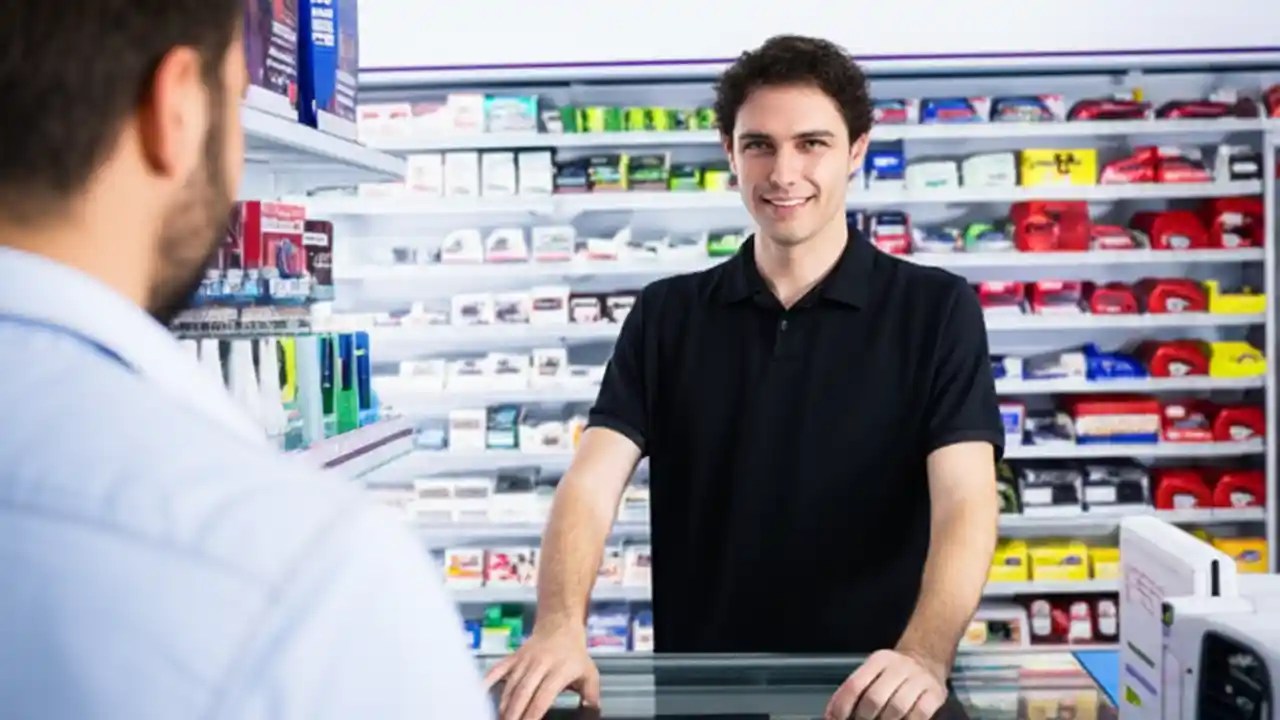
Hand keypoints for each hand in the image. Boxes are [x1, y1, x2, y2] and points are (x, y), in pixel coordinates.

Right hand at [483, 624, 600, 719]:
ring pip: (510, 686)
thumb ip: (591, 695)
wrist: (559, 626)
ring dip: (503, 705)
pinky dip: (487, 682)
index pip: (543, 696)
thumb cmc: (573, 653)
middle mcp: (539, 665)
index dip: (533, 713)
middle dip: (514, 714)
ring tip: (500, 718)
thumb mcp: (589, 673)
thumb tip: (591, 711)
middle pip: (523, 693)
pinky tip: (480, 695)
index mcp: (559, 670)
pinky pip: (497, 670)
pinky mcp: (513, 658)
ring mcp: (524, 661)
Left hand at [825, 649, 947, 719]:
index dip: (842, 706)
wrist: (926, 659)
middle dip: (863, 718)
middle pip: (875, 698)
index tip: (835, 719)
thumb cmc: (893, 673)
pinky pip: (919, 714)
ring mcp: (919, 679)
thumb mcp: (872, 671)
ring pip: (897, 708)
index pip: (855, 685)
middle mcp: (899, 667)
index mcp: (879, 660)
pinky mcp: (936, 694)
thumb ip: (853, 691)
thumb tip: (832, 715)